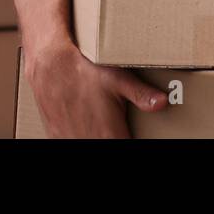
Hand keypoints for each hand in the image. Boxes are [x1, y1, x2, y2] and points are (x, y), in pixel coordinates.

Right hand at [26, 39, 166, 137]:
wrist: (50, 67)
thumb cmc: (85, 71)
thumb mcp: (119, 80)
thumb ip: (142, 94)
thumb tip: (163, 102)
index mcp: (109, 135)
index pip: (126, 146)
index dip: (131, 139)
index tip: (133, 133)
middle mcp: (89, 142)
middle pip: (109, 146)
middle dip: (116, 136)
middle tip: (118, 126)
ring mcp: (71, 141)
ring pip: (90, 145)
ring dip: (98, 136)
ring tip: (102, 126)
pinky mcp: (57, 136)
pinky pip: (72, 142)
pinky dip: (82, 136)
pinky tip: (86, 127)